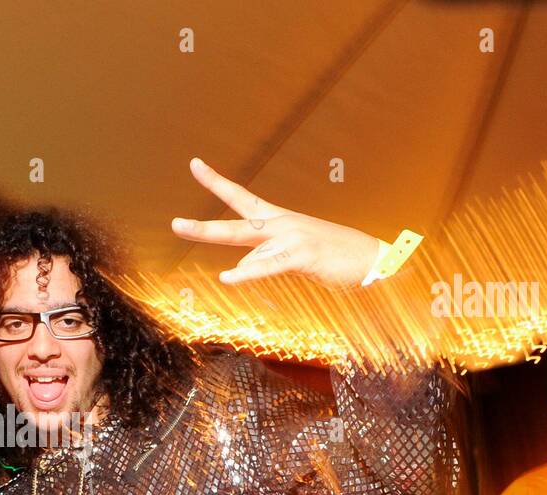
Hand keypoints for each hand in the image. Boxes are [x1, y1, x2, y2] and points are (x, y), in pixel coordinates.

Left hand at [171, 157, 382, 288]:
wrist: (372, 257)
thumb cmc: (332, 256)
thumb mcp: (292, 254)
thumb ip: (263, 258)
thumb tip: (238, 269)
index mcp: (277, 220)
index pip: (241, 198)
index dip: (216, 183)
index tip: (195, 164)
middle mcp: (280, 225)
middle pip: (234, 224)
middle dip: (202, 226)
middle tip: (173, 224)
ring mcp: (291, 238)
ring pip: (248, 245)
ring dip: (226, 253)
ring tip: (198, 248)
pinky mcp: (302, 256)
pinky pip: (269, 266)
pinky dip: (247, 273)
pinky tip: (227, 278)